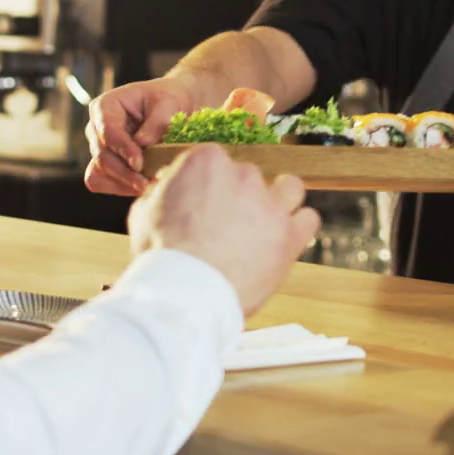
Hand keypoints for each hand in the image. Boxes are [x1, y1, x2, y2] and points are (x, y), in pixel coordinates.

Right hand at [84, 77, 201, 195]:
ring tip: (149, 187)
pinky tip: (143, 187)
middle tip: (149, 183)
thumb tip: (142, 143)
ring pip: (98, 173)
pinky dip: (120, 188)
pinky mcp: (104, 165)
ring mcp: (98, 148)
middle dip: (125, 172)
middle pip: (102, 155)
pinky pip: (101, 183)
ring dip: (122, 183)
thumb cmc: (167, 101)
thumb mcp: (167, 104)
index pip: (108, 130)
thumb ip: (155, 122)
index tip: (139, 163)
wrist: (170, 110)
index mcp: (105, 106)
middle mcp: (96, 128)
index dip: (122, 149)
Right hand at [126, 144, 319, 315]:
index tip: (208, 203)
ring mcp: (270, 203)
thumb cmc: (162, 256)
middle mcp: (243, 174)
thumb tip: (166, 184)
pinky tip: (285, 240)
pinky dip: (299, 228)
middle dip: (242, 197)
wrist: (185, 293)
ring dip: (281, 202)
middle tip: (229, 226)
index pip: (217, 161)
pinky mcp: (290, 233)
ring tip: (266, 225)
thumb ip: (161, 191)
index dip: (212, 184)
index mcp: (206, 162)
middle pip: (250, 176)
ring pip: (289, 188)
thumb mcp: (145, 213)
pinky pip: (308, 218)